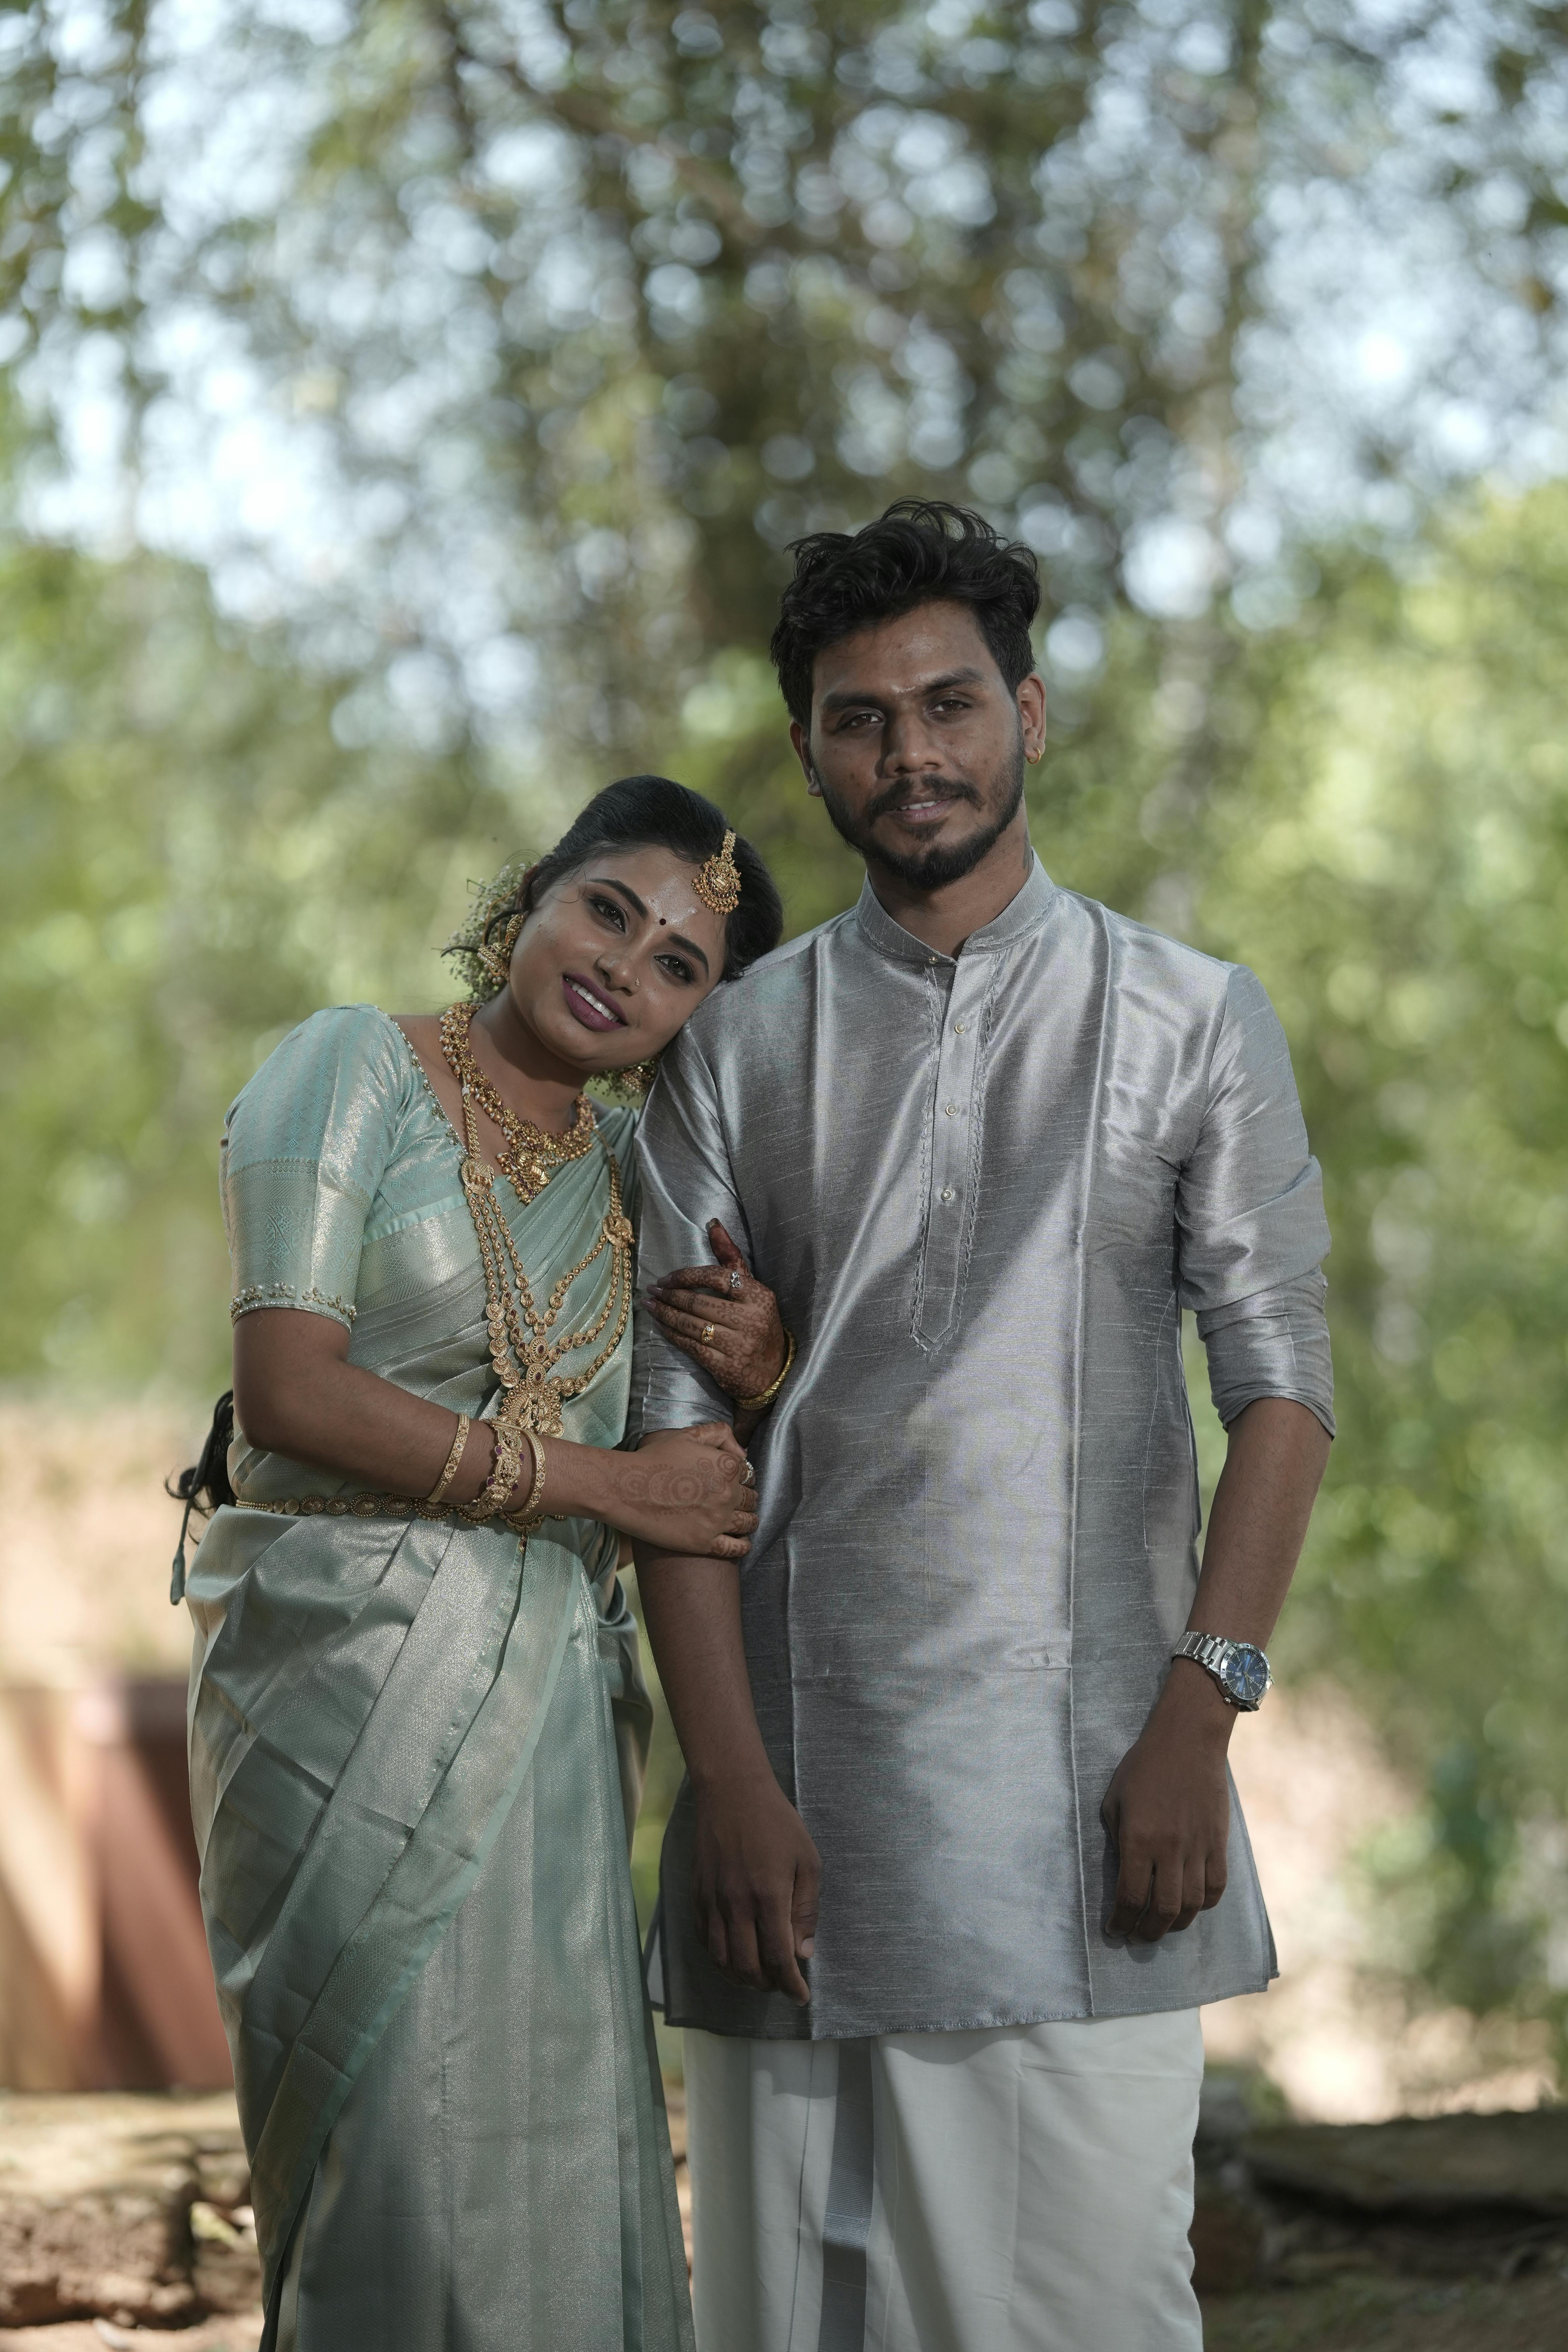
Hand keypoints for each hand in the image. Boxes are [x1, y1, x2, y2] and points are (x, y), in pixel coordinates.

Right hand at [608, 1423, 758, 1558]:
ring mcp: (717, 1520)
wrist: (626, 1488)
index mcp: (726, 1466)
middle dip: (746, 1499)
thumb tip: (742, 1452)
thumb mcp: (688, 1435)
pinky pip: (736, 1548)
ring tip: (745, 1521)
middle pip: (750, 1499)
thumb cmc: (653, 1459)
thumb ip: (719, 1434)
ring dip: (750, 1521)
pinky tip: (743, 1543)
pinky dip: (743, 1546)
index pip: (748, 1474)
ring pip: (748, 1523)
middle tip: (739, 1502)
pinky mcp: (705, 1542)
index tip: (736, 1482)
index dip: (743, 1478)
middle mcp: (727, 1493)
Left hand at [645, 1221, 787, 1403]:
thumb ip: (731, 1257)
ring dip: (665, 1314)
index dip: (687, 1276)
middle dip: (670, 1295)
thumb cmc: (758, 1323)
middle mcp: (750, 1320)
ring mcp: (738, 1345)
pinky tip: (660, 1326)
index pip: (716, 1278)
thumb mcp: (752, 1289)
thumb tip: (712, 1224)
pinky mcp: (726, 1367)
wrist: (775, 1372)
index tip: (666, 1277)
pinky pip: (691, 1346)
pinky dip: (672, 1334)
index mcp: (759, 1296)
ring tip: (650, 1305)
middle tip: (652, 1290)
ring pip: (691, 1325)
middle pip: (699, 1303)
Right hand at [692, 1768, 820, 2005]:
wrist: (731, 1791)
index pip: (778, 1958)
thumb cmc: (777, 1823)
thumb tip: (803, 1952)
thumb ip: (806, 1910)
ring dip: (741, 1977)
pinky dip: (719, 1957)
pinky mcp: (696, 1894)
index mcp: (768, 1897)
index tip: (801, 1997)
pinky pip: (704, 1939)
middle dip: (767, 1985)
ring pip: (721, 1959)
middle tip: (781, 1984)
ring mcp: (712, 1901)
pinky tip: (733, 1955)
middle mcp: (736, 1905)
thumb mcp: (807, 1861)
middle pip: (747, 1967)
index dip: (790, 1985)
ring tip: (758, 1976)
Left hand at [1101, 1662, 1232, 1940]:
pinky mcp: (1218, 1842)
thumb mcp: (1114, 1801)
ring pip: (1192, 1905)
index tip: (1114, 1930)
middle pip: (1163, 1910)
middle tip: (1137, 1937)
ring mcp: (1199, 1848)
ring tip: (1161, 1928)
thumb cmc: (1143, 1768)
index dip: (1121, 1921)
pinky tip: (1192, 1908)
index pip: (1131, 1897)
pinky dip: (1204, 1905)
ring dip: (1176, 1924)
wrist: (1187, 1742)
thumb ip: (1117, 1840)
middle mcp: (1170, 1849)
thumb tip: (1123, 1874)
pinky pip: (1216, 1887)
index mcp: (1139, 1839)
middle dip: (1147, 1931)